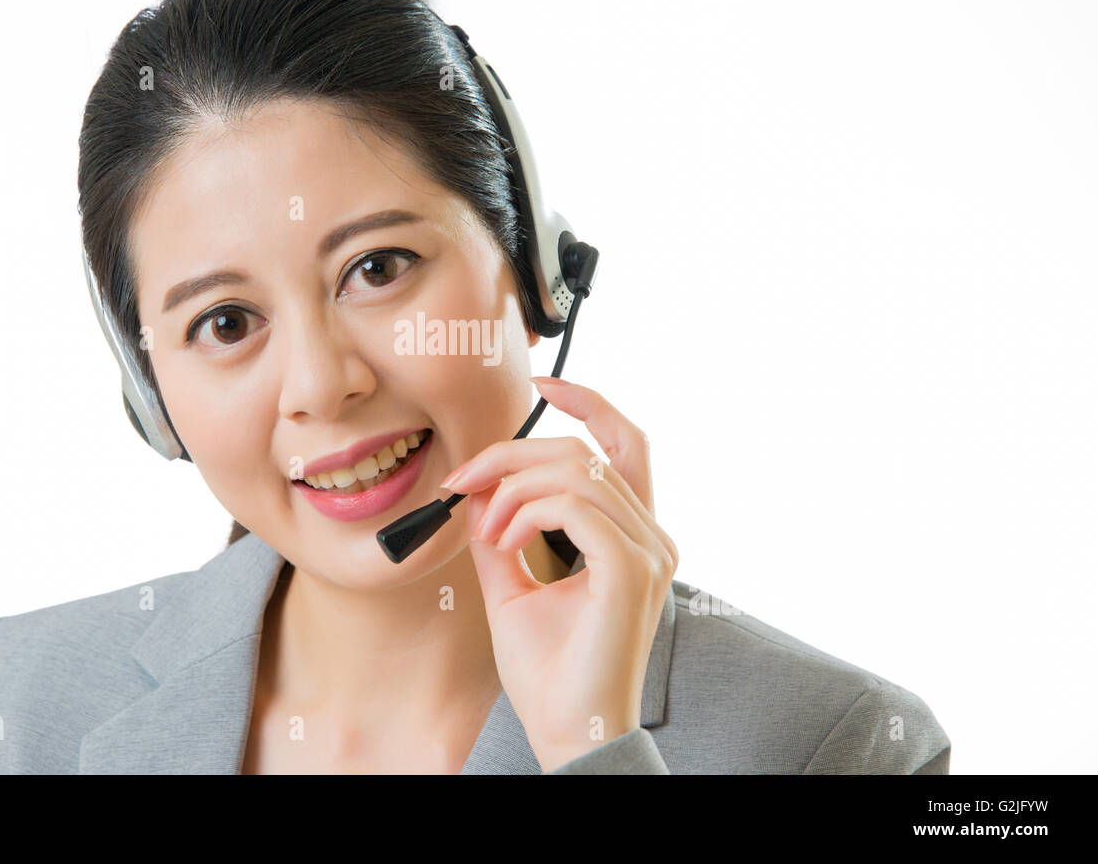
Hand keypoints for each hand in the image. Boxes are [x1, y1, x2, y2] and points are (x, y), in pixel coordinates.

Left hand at [439, 376, 678, 770]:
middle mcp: (652, 537)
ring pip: (575, 470)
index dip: (590, 403)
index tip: (545, 384)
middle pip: (584, 449)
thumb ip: (502, 533)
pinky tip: (503, 542)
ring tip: (485, 528)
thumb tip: (475, 493)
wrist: (569, 731)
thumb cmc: (550, 672)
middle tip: (463, 482)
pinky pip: (574, 506)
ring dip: (512, 488)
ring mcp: (648, 552)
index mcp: (634, 535)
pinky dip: (527, 512)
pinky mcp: (632, 571)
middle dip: (512, 452)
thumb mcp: (512, 586)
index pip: (626, 444)